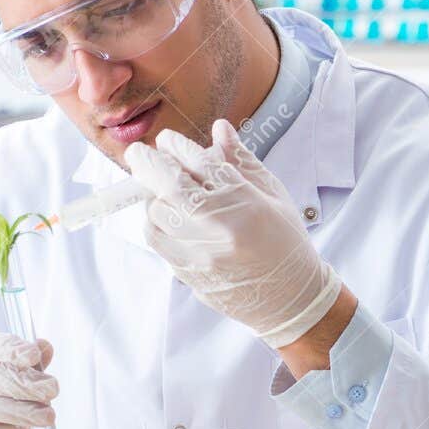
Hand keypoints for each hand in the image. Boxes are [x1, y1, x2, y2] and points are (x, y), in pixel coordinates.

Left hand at [125, 120, 342, 348]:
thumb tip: (218, 128)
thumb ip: (241, 161)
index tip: (166, 140)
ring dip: (153, 196)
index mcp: (245, 203)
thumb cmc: (286, 243)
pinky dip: (156, 222)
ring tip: (162, 191)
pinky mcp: (188, 275)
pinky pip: (157, 240)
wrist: (291, 300)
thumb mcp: (273, 195)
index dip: (177, 146)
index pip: (200, 163)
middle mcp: (219, 228)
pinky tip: (167, 217)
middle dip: (147, 164)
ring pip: (156, 213)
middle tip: (137, 154)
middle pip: (168, 185)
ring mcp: (201, 255)